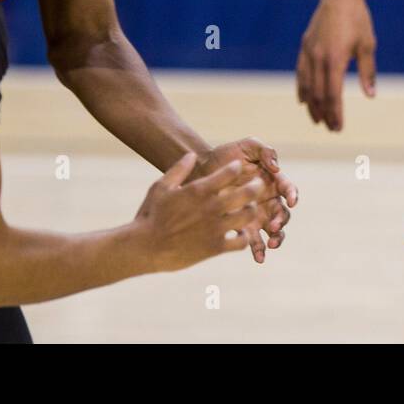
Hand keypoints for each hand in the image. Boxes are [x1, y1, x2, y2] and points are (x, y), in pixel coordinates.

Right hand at [134, 152, 266, 273]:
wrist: (145, 248)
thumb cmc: (151, 215)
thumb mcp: (160, 187)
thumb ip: (179, 169)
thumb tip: (192, 155)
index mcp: (199, 190)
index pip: (230, 172)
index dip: (236, 167)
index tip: (236, 167)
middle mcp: (211, 207)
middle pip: (247, 193)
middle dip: (256, 186)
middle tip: (258, 185)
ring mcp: (215, 228)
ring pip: (248, 216)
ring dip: (251, 210)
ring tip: (248, 209)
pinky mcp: (215, 248)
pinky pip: (241, 242)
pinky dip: (244, 237)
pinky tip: (239, 233)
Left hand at [198, 138, 299, 262]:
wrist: (203, 168)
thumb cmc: (227, 155)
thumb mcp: (247, 146)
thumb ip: (265, 151)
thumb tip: (276, 167)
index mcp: (271, 181)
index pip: (288, 189)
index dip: (292, 194)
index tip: (291, 200)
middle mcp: (267, 200)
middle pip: (283, 214)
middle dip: (282, 221)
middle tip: (274, 225)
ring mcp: (255, 215)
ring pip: (273, 231)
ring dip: (276, 239)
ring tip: (271, 245)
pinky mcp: (242, 226)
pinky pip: (253, 241)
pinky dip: (259, 250)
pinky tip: (259, 257)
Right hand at [296, 0, 378, 129]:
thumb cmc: (358, 20)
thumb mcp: (367, 45)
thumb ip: (368, 72)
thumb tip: (371, 95)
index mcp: (335, 59)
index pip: (333, 94)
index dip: (335, 112)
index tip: (338, 126)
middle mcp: (319, 57)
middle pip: (318, 94)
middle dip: (324, 113)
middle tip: (331, 127)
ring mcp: (309, 52)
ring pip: (306, 85)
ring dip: (311, 105)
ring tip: (317, 119)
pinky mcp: (304, 46)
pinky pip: (300, 72)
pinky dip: (302, 88)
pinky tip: (304, 100)